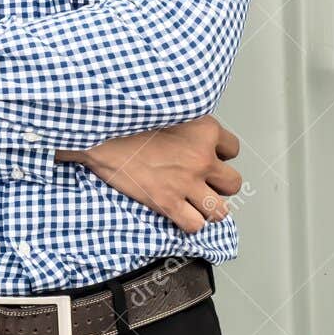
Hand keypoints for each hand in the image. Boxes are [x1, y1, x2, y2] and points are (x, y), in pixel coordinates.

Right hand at [59, 116, 242, 232]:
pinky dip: (189, 223)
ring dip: (208, 209)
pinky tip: (180, 214)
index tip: (206, 156)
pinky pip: (195, 225)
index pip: (234, 149)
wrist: (100, 132)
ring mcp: (186, 182)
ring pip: (219, 211)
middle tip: (203, 182)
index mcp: (205, 130)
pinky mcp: (167, 202)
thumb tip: (196, 136)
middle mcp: (201, 157)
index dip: (220, 155)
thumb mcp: (170, 109)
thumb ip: (190, 125)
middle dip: (219, 185)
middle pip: (233, 183)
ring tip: (196, 203)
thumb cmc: (129, 119)